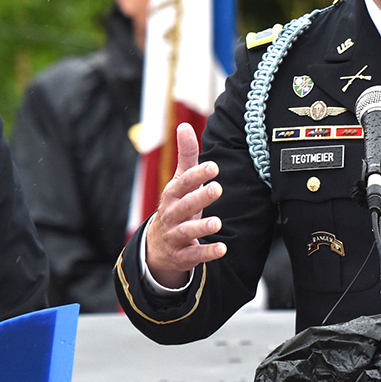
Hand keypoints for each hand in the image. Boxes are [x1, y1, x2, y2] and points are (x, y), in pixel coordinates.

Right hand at [145, 123, 224, 287]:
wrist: (158, 246)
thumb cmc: (176, 206)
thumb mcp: (180, 182)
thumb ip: (185, 156)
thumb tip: (183, 125)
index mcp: (172, 196)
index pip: (183, 183)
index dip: (196, 175)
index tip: (213, 166)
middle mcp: (172, 215)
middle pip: (184, 206)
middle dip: (199, 197)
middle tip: (217, 189)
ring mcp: (175, 236)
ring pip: (187, 231)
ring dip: (201, 227)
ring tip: (217, 223)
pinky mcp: (182, 256)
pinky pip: (194, 255)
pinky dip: (207, 252)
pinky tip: (222, 248)